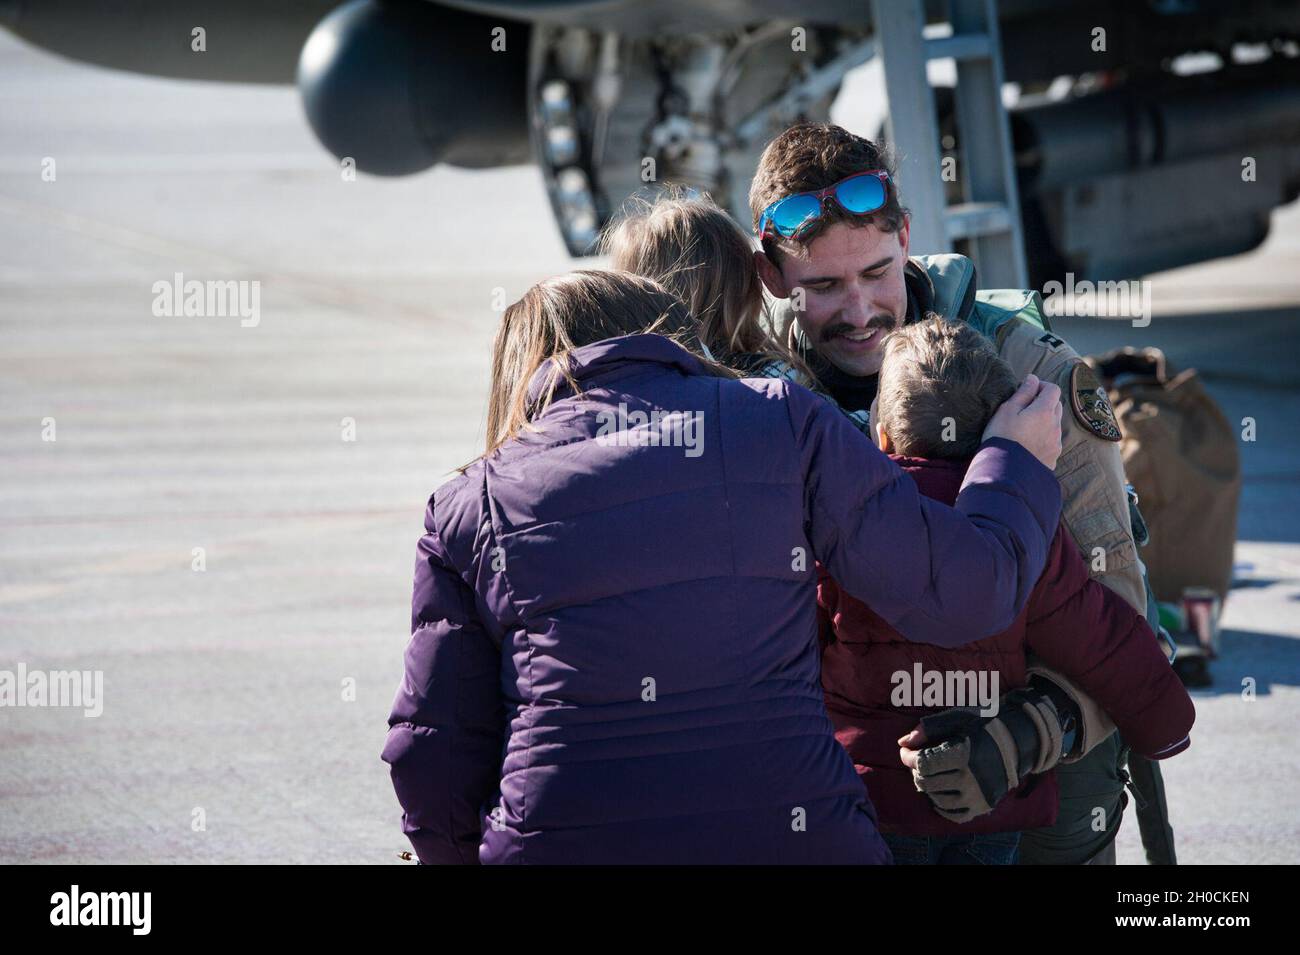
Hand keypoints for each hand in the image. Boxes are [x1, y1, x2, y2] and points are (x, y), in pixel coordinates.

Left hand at [898, 689, 1064, 822]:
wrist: (1018, 741)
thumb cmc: (984, 726)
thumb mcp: (957, 719)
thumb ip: (928, 729)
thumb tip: (903, 742)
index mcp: (963, 755)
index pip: (923, 763)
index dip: (908, 757)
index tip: (905, 750)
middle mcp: (970, 779)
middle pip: (926, 782)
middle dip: (915, 770)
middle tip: (918, 760)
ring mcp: (977, 796)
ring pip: (936, 799)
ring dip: (926, 787)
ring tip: (929, 773)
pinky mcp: (983, 807)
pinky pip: (954, 815)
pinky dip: (941, 806)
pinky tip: (939, 792)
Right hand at [981, 374, 1062, 469]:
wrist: (1005, 473)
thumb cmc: (1002, 437)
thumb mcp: (1006, 410)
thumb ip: (1022, 393)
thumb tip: (1032, 378)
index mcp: (1044, 411)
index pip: (1053, 388)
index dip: (1041, 385)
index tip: (1027, 390)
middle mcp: (1055, 426)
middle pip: (1056, 405)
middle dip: (1043, 402)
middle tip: (1024, 408)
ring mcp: (1056, 443)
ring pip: (1054, 424)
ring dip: (1044, 421)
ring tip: (1024, 429)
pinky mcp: (1053, 457)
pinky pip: (1052, 441)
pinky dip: (1044, 437)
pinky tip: (1027, 444)